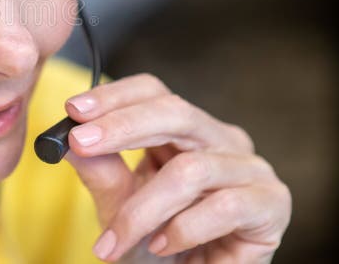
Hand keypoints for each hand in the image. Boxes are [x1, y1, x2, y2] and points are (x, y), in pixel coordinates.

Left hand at [63, 73, 291, 262]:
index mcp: (184, 131)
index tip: (73, 110)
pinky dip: (184, 229)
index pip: (153, 92)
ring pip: (191, 170)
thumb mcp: (118, 206)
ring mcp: (251, 168)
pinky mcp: (271, 203)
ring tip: (117, 239)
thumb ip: (99, 172)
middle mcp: (220, 139)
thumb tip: (67, 141)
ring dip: (144, 209)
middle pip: (175, 111)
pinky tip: (162, 246)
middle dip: (121, 126)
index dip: (114, 95)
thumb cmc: (158, 244)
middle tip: (80, 143)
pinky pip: (225, 206)